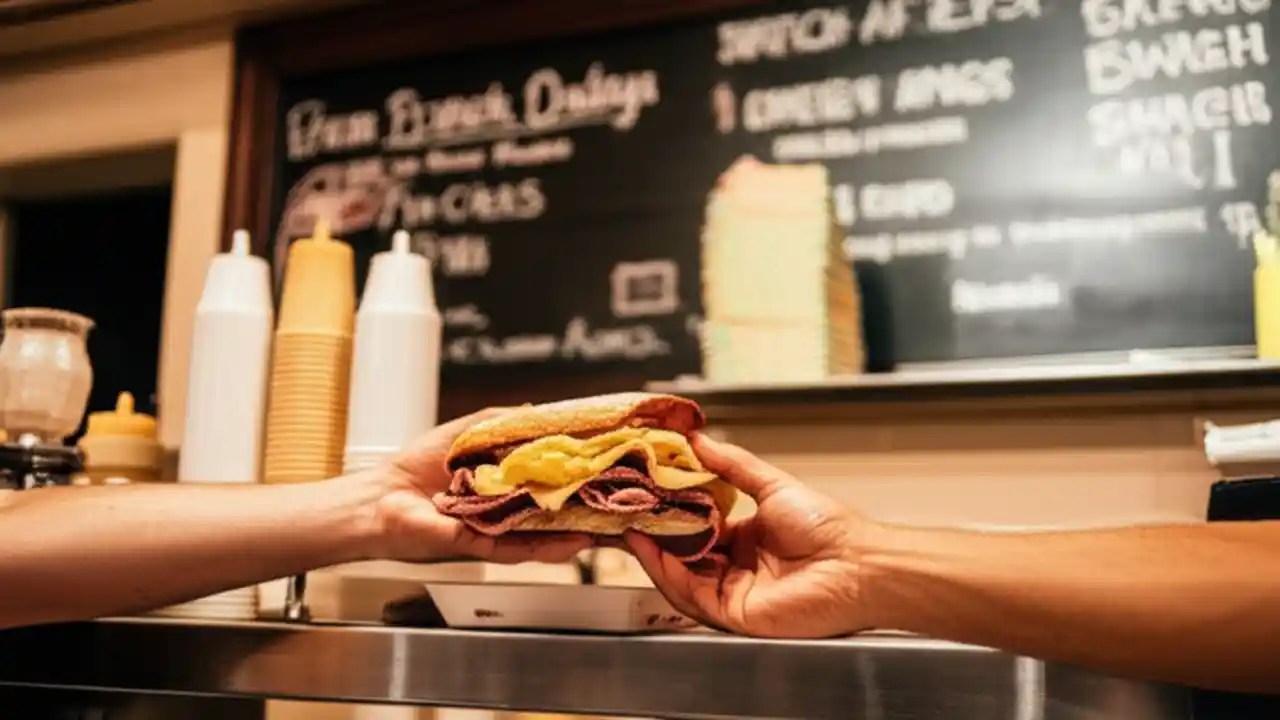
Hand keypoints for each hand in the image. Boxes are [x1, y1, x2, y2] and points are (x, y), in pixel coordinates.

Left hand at [368, 408, 589, 564]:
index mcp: (503, 479)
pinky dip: (546, 549)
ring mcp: (495, 528)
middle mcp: (504, 506)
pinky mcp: (482, 546)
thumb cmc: (418, 463)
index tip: (607, 463)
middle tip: (621, 501)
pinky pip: (519, 550)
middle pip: (552, 507)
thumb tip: (542, 411)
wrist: (381, 498)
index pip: (547, 475)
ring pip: (543, 533)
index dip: (576, 471)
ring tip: (606, 527)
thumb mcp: (469, 430)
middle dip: (585, 505)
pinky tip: (572, 543)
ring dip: (575, 531)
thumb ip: (505, 421)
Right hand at [626, 434, 870, 637]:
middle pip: (682, 553)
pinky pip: (690, 595)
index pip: (695, 526)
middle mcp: (735, 566)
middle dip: (653, 533)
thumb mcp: (772, 485)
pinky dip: (667, 573)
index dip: (669, 511)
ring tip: (630, 528)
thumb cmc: (827, 527)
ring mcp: (732, 591)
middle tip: (625, 511)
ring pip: (679, 575)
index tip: (645, 490)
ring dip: (653, 554)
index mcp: (745, 538)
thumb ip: (732, 464)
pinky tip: (651, 551)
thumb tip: (698, 440)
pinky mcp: (733, 612)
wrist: (856, 564)